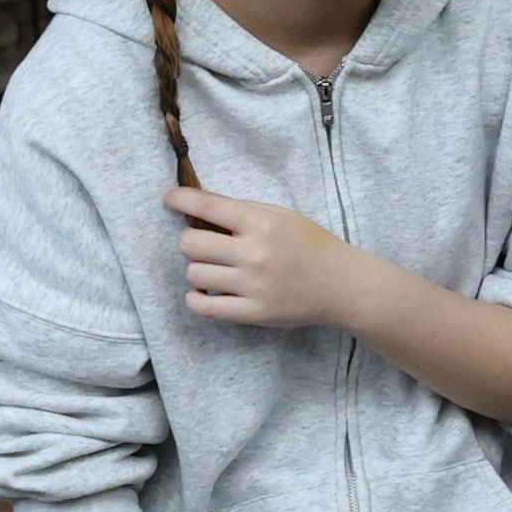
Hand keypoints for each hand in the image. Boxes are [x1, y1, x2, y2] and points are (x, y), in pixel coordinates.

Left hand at [163, 187, 367, 328]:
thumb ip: (244, 211)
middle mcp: (255, 253)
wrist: (342, 284)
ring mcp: (253, 286)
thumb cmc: (311, 245)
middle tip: (205, 245)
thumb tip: (200, 206)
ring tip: (215, 270)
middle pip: (190, 244)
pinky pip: (204, 307)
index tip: (170, 199)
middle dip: (191, 242)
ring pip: (194, 275)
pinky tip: (206, 293)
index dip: (180, 199)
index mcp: (263, 223)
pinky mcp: (254, 313)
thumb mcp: (283, 216)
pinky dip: (197, 299)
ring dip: (198, 271)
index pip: (208, 206)